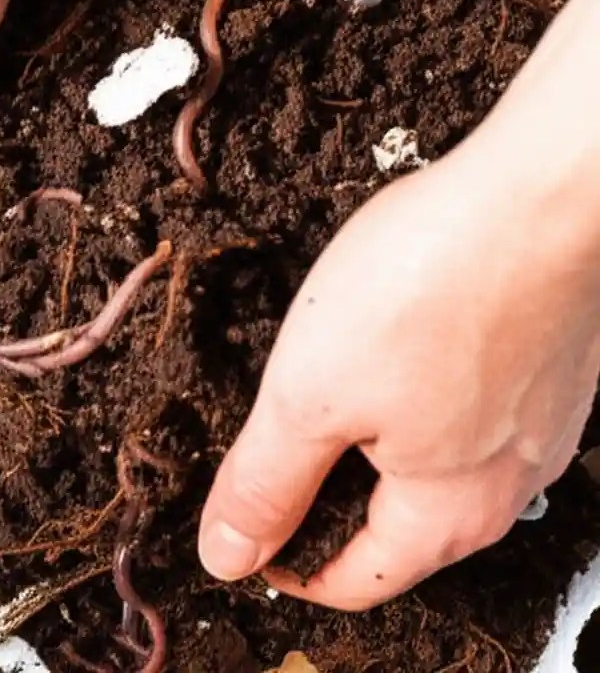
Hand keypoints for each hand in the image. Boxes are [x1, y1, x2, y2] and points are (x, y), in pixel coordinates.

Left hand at [199, 0, 599, 609]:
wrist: (539, 190)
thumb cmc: (430, 286)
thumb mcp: (308, 397)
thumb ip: (267, 484)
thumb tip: (226, 555)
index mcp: (448, 515)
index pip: (354, 583)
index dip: (284, 567)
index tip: (239, 530)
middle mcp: (508, 487)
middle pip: (398, 536)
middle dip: (323, 513)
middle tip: (265, 465)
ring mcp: (537, 428)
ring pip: (435, 476)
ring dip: (368, 458)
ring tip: (317, 406)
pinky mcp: (546, 372)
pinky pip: (468, 419)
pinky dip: (414, 409)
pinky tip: (387, 359)